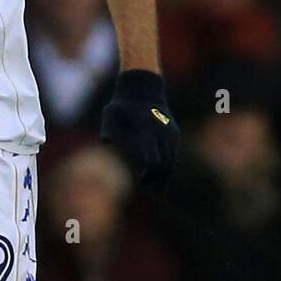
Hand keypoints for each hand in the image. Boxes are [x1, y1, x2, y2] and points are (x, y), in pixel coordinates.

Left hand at [101, 69, 178, 187]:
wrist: (143, 89)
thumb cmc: (121, 105)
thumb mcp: (110, 113)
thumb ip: (108, 127)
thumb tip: (106, 140)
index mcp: (147, 130)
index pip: (154, 158)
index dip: (151, 174)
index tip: (143, 183)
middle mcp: (162, 133)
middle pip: (165, 164)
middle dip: (158, 179)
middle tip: (149, 191)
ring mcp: (170, 133)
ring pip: (172, 160)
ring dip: (165, 176)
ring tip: (156, 190)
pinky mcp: (174, 133)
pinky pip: (173, 154)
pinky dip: (168, 167)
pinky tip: (160, 177)